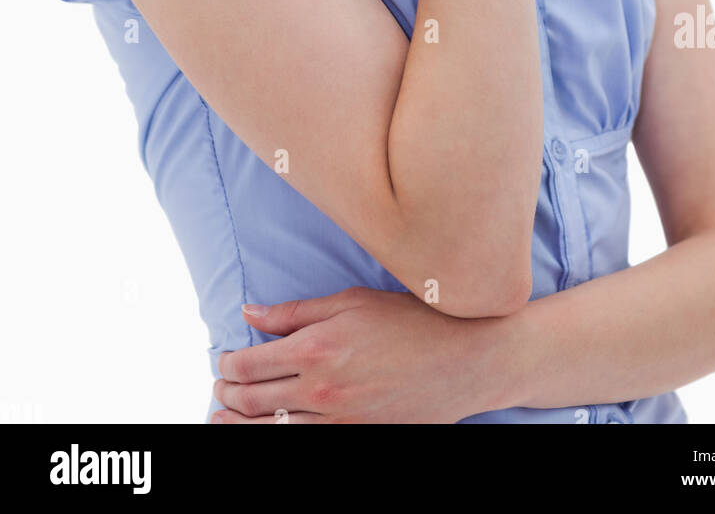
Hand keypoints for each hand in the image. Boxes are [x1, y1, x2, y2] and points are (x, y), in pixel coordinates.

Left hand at [212, 286, 514, 423]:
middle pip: (252, 398)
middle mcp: (321, 387)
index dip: (228, 363)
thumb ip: (295, 311)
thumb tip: (250, 312)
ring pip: (270, 429)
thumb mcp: (351, 301)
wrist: (463, 358)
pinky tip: (264, 430)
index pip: (249, 362)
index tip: (225, 359)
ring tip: (222, 415)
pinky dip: (275, 437)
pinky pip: (303, 443)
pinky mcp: (356, 435)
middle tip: (220, 385)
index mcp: (317, 345)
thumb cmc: (410, 320)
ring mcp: (338, 418)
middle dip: (227, 392)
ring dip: (239, 422)